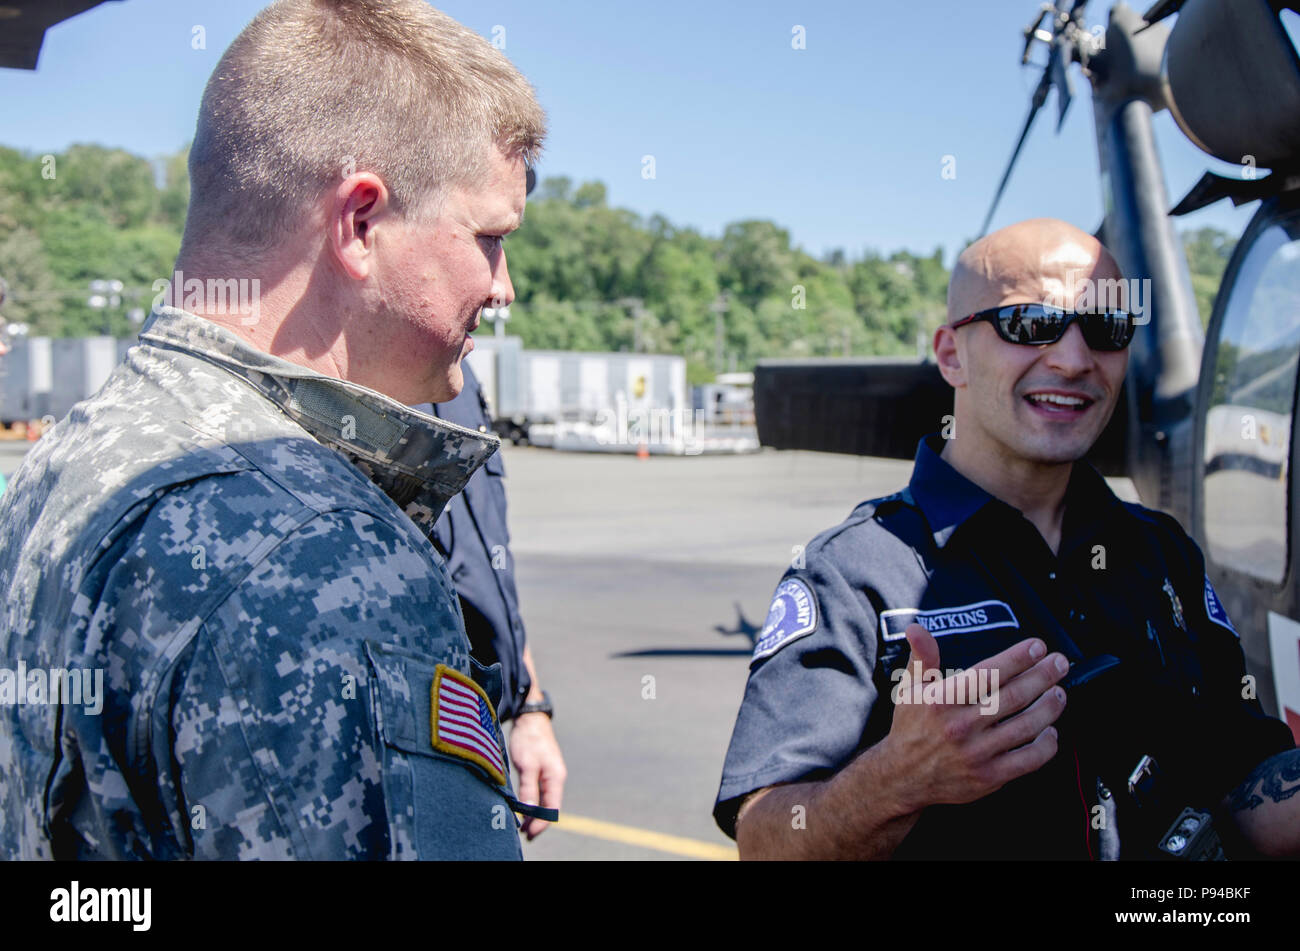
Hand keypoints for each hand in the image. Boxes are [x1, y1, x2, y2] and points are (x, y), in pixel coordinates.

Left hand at [508, 711, 565, 839]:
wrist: (530, 718)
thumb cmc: (529, 739)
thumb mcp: (526, 765)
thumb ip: (528, 789)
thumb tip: (529, 811)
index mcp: (556, 778)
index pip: (553, 809)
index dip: (542, 824)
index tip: (529, 834)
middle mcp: (556, 778)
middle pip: (550, 807)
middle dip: (538, 822)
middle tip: (524, 834)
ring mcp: (549, 774)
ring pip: (545, 801)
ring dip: (535, 814)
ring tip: (523, 826)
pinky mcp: (541, 771)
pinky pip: (540, 793)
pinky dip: (533, 803)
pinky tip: (524, 808)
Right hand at [881, 623, 1068, 812]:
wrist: (904, 776)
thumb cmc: (911, 727)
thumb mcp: (909, 688)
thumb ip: (921, 657)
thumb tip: (917, 628)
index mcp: (942, 700)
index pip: (988, 673)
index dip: (1018, 658)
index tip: (1038, 646)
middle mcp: (960, 726)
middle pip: (1014, 696)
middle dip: (1042, 676)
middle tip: (1060, 663)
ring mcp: (976, 753)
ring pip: (1026, 726)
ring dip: (1049, 707)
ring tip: (1059, 692)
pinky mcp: (989, 777)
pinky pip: (1029, 760)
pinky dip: (1046, 744)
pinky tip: (1051, 731)